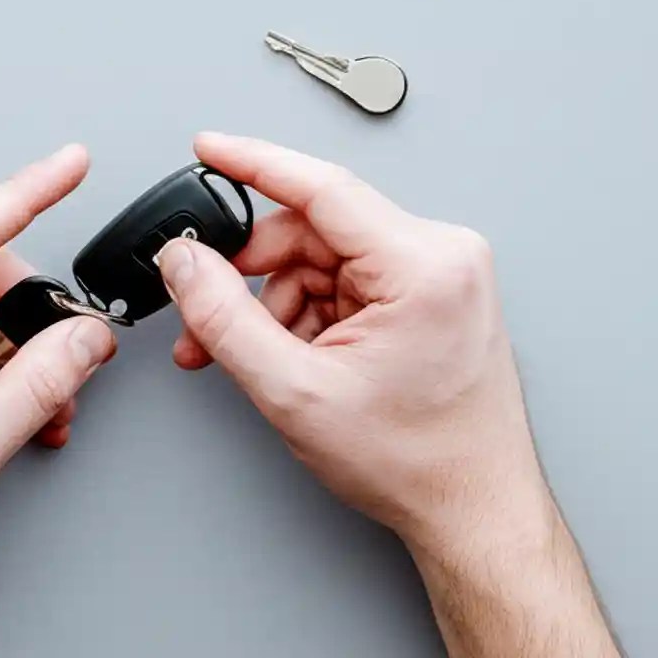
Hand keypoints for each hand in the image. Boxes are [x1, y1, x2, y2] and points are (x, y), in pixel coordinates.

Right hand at [159, 134, 618, 657]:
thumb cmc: (417, 461)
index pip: (322, 187)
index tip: (209, 148)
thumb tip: (186, 264)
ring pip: (324, 262)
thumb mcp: (295, 390)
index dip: (252, 164)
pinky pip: (347, 284)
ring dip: (277, 305)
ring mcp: (438, 276)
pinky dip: (308, 317)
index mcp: (423, 265)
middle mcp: (440, 256)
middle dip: (252, 276)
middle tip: (207, 317)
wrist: (472, 509)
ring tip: (258, 360)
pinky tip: (294, 359)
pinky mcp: (429, 296)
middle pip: (314, 232)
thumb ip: (225, 318)